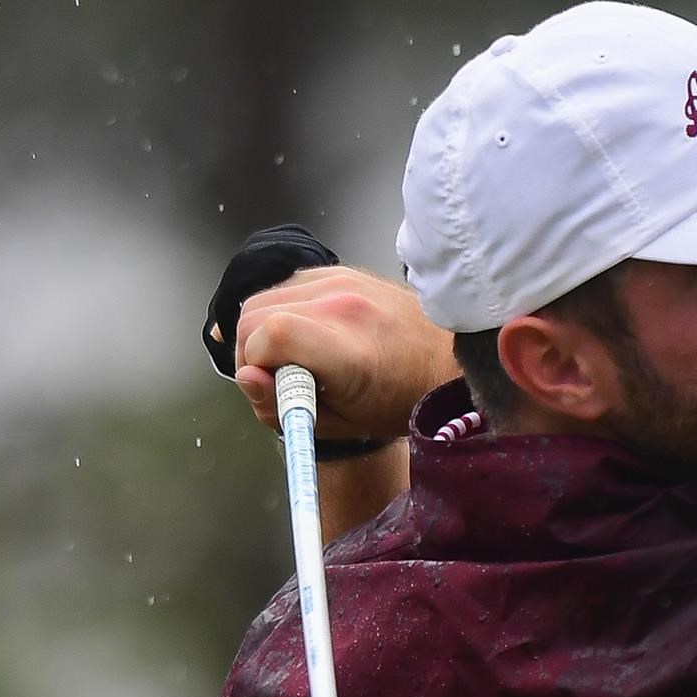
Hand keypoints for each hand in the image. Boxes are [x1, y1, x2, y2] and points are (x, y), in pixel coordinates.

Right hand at [221, 267, 460, 439]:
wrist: (450, 364)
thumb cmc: (402, 400)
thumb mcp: (342, 424)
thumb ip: (285, 405)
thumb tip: (246, 377)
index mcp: (348, 350)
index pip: (269, 334)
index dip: (254, 363)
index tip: (268, 384)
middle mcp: (344, 305)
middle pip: (255, 312)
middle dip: (250, 348)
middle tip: (271, 377)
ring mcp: (344, 281)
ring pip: (266, 296)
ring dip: (262, 328)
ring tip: (290, 359)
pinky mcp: (343, 272)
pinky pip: (289, 286)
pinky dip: (283, 310)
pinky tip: (305, 336)